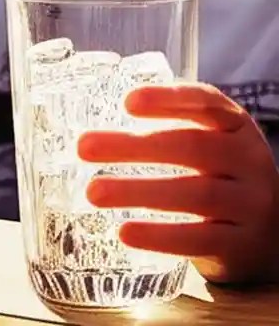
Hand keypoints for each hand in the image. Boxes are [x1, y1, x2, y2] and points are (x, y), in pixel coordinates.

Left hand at [78, 83, 278, 283]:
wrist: (271, 237)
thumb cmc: (222, 180)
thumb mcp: (209, 147)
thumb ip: (169, 131)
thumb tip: (95, 133)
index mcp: (236, 129)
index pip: (207, 104)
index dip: (169, 100)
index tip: (127, 102)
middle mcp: (250, 161)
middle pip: (193, 147)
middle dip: (134, 146)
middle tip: (83, 147)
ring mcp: (251, 204)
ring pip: (196, 193)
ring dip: (139, 191)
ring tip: (94, 191)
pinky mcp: (243, 244)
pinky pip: (200, 238)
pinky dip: (160, 236)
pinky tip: (125, 232)